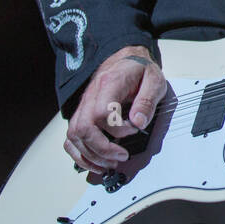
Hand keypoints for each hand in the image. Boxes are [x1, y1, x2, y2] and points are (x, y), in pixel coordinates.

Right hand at [64, 45, 165, 172]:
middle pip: (84, 128)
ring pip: (74, 136)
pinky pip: (70, 138)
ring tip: (109, 164)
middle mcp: (91, 96)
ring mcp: (83, 106)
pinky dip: (79, 154)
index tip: (134, 130)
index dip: (117, 128)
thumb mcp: (153, 80)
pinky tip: (94, 162)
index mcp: (109, 84)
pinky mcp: (82, 114)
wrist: (126, 59)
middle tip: (121, 157)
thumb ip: (147, 101)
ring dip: (90, 155)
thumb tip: (138, 122)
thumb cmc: (139, 71)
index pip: (102, 112)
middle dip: (102, 149)